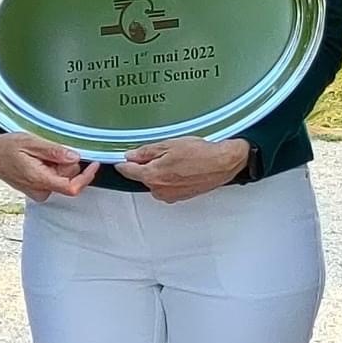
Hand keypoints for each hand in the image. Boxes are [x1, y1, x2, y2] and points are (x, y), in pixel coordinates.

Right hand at [0, 132, 97, 201]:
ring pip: (61, 177)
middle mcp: (40, 190)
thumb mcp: (30, 142)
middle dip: (65, 162)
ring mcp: (38, 191)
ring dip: (57, 164)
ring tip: (39, 153)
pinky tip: (38, 158)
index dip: (86, 177)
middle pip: (68, 178)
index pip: (71, 187)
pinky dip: (51, 167)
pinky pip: (53, 178)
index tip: (94, 164)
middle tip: (48, 149)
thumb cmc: (5, 147)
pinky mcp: (37, 188)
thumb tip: (75, 157)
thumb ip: (54, 151)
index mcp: (40, 180)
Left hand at [114, 137, 250, 203]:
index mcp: (152, 176)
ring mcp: (170, 196)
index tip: (119, 160)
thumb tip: (130, 156)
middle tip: (161, 152)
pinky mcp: (180, 197)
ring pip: (155, 182)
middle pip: (142, 177)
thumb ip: (146, 152)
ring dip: (160, 172)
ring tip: (176, 159)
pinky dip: (170, 178)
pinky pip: (167, 187)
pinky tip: (182, 168)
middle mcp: (159, 190)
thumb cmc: (199, 153)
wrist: (222, 164)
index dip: (123, 163)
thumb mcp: (168, 145)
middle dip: (146, 166)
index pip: (128, 171)